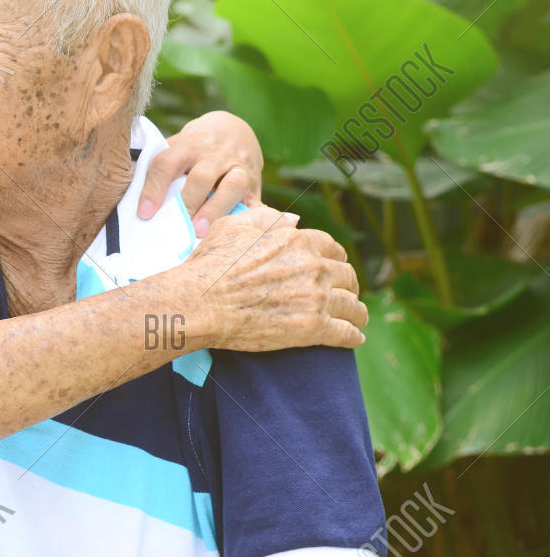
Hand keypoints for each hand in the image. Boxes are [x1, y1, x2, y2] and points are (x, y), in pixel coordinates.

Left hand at [139, 110, 262, 235]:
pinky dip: (247, 215)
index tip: (144, 213)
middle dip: (189, 202)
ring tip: (201, 231)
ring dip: (216, 209)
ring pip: (233, 185)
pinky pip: (254, 199)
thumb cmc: (195, 146)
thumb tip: (128, 195)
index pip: (167, 163)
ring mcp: (239, 165)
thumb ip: (160, 166)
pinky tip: (235, 231)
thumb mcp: (178, 145)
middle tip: (178, 226)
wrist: (235, 129)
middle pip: (202, 176)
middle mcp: (215, 152)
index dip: (154, 188)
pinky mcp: (256, 182)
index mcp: (189, 144)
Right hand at [183, 203, 366, 350]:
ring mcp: (315, 299)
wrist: (200, 303)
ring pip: (352, 305)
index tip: (333, 267)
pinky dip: (353, 336)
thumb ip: (266, 219)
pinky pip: (346, 333)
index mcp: (298, 242)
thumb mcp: (232, 227)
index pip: (332, 248)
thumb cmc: (210, 265)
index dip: (335, 258)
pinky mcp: (312, 328)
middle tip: (344, 293)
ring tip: (355, 317)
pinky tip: (355, 338)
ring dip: (356, 311)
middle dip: (348, 284)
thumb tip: (292, 220)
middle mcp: (313, 268)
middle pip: (347, 275)